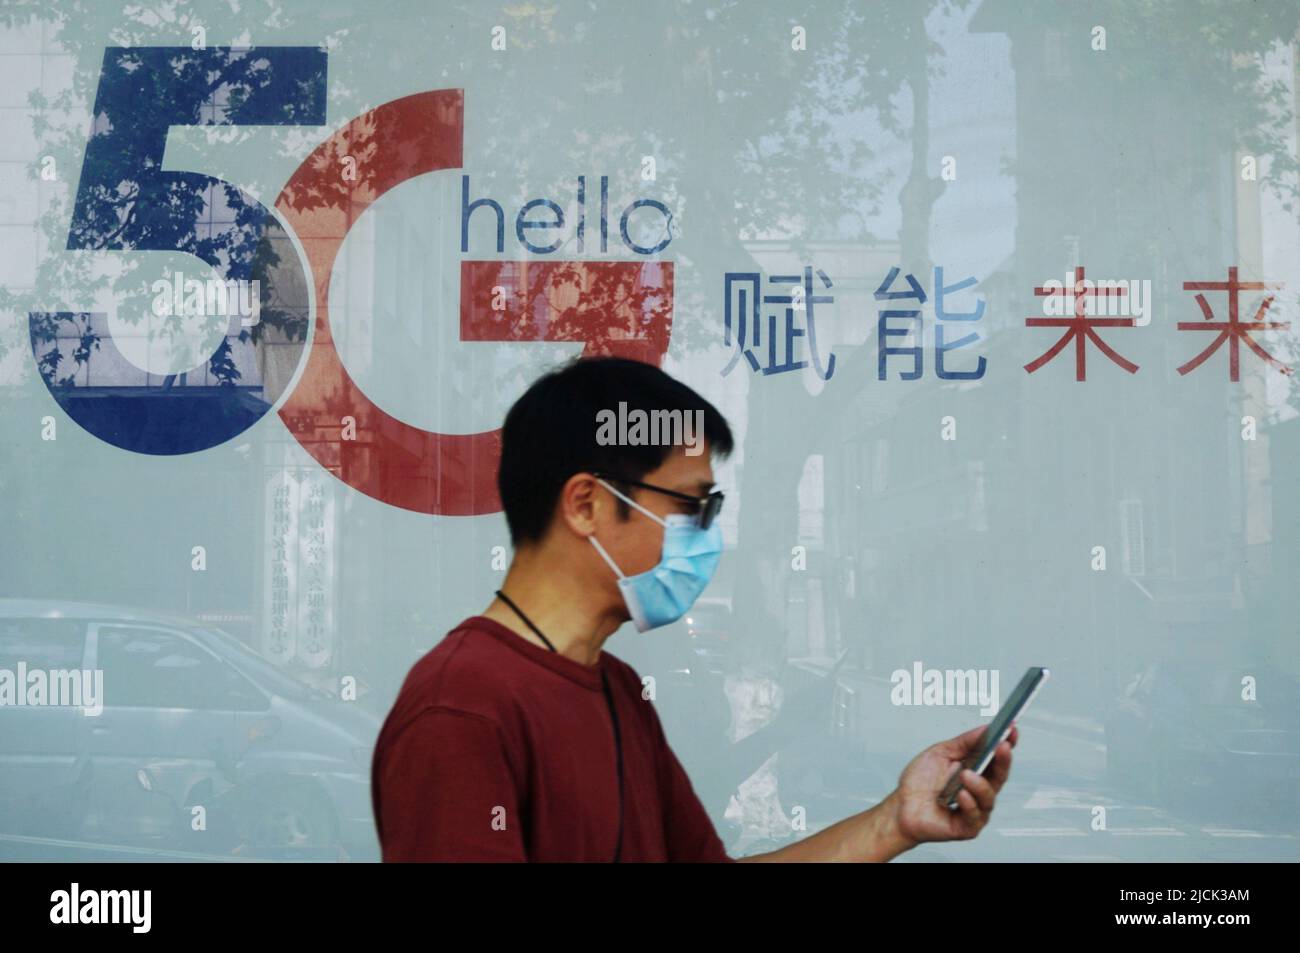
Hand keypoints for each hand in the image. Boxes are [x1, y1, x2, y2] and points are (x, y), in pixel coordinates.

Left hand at [889, 723, 1017, 848]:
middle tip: (1002, 747)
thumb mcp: (940, 753)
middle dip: (1003, 761)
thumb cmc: (920, 782)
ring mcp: (975, 809)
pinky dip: (969, 804)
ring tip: (966, 774)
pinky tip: (961, 795)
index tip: (1012, 729)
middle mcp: (979, 791)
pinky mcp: (967, 827)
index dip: (1007, 744)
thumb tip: (985, 729)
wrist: (900, 806)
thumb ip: (963, 742)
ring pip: (988, 797)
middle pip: (999, 776)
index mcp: (975, 771)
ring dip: (979, 784)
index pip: (997, 758)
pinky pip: (975, 816)